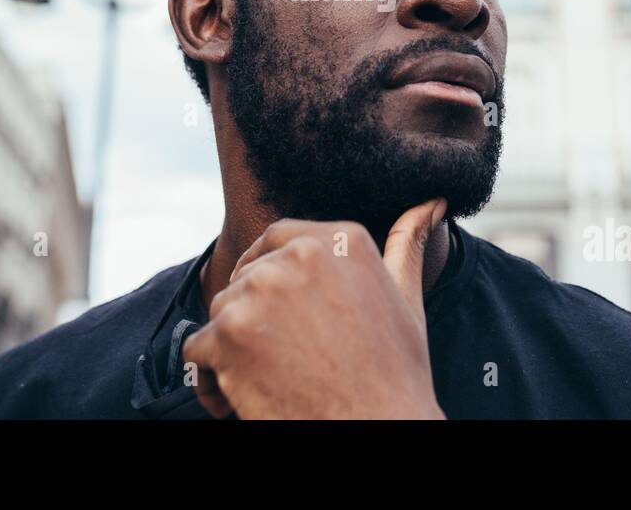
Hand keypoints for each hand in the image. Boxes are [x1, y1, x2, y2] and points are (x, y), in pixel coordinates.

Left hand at [182, 198, 448, 418]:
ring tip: (267, 381)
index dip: (267, 269)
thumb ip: (407, 245)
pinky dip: (210, 379)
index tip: (272, 302)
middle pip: (247, 279)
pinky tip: (241, 400)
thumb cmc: (395, 373)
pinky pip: (198, 349)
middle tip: (285, 361)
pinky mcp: (228, 336)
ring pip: (221, 312)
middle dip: (256, 320)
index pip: (277, 238)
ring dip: (232, 349)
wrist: (379, 429)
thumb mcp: (406, 299)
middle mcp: (298, 257)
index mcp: (340, 240)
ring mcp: (259, 294)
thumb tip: (433, 202)